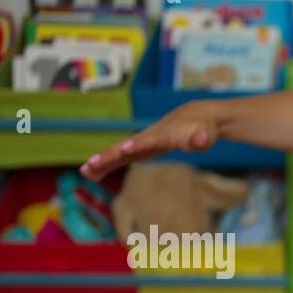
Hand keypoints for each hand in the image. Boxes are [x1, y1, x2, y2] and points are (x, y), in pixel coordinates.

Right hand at [79, 101, 218, 179]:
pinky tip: (93, 175)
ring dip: (102, 162)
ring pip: (119, 152)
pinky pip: (121, 158)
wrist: (194, 117)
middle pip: (126, 147)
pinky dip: (107, 165)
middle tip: (91, 164)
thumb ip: (203, 138)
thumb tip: (202, 140)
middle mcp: (148, 137)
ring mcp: (142, 143)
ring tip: (85, 173)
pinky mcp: (140, 150)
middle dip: (109, 155)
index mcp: (164, 134)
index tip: (124, 150)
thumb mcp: (207, 133)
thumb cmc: (202, 128)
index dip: (137, 145)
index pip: (149, 140)